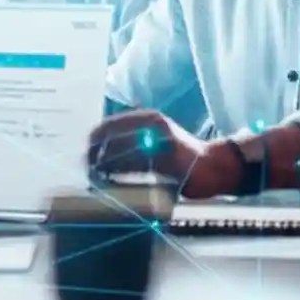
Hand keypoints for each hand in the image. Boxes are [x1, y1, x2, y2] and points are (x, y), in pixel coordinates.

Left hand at [86, 109, 241, 198]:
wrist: (214, 166)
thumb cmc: (181, 157)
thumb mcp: (155, 141)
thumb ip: (132, 143)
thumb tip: (99, 154)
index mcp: (147, 118)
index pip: (109, 126)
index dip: (93, 141)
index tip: (85, 155)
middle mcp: (152, 124)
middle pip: (111, 138)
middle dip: (95, 155)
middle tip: (87, 170)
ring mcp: (160, 140)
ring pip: (121, 153)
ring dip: (105, 166)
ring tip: (96, 177)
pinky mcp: (167, 158)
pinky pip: (137, 167)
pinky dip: (122, 175)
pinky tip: (114, 181)